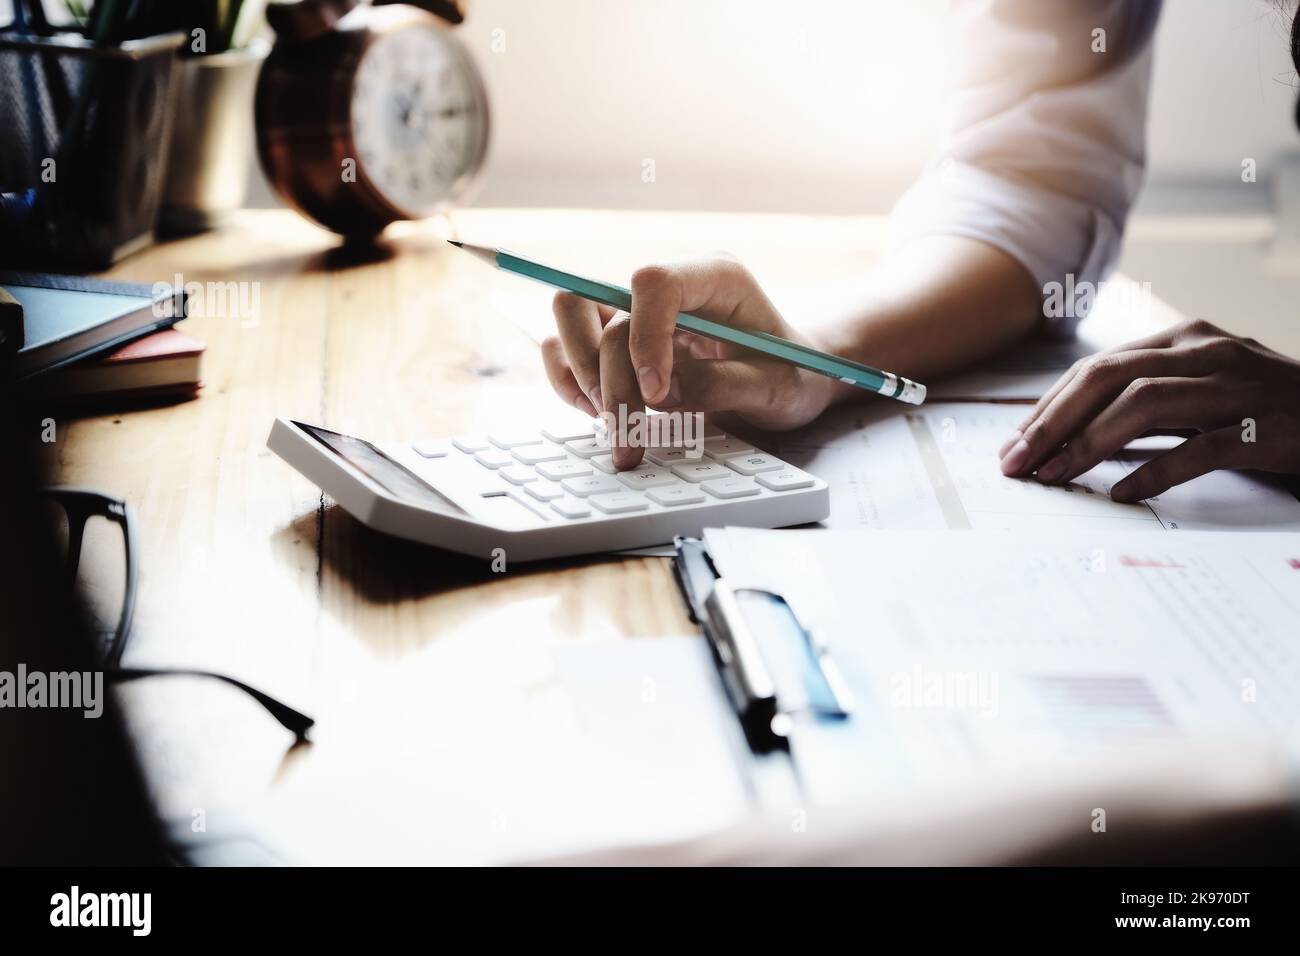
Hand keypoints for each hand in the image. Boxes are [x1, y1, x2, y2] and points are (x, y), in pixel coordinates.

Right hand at [540, 255, 836, 467]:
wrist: (790, 383)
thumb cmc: (791, 376)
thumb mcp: (774, 387)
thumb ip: (720, 386)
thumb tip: (659, 395)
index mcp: (714, 277)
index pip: (654, 283)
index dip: (644, 338)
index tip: (657, 396)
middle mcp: (670, 288)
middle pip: (604, 311)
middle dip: (610, 379)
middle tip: (628, 433)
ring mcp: (639, 311)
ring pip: (572, 315)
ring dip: (581, 375)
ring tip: (613, 424)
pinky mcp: (620, 339)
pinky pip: (567, 346)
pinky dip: (570, 381)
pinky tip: (599, 415)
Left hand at [999, 319, 1299, 501]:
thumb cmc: (1266, 413)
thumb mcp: (1200, 395)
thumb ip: (1145, 405)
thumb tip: (1070, 437)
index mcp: (1186, 340)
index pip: (1097, 368)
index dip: (1048, 407)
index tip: (1013, 444)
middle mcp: (1207, 354)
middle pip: (1108, 377)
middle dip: (1052, 421)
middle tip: (1015, 462)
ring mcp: (1237, 389)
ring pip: (1144, 404)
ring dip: (1088, 443)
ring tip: (1053, 476)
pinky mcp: (1264, 429)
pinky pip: (1199, 448)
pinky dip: (1154, 471)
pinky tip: (1121, 493)